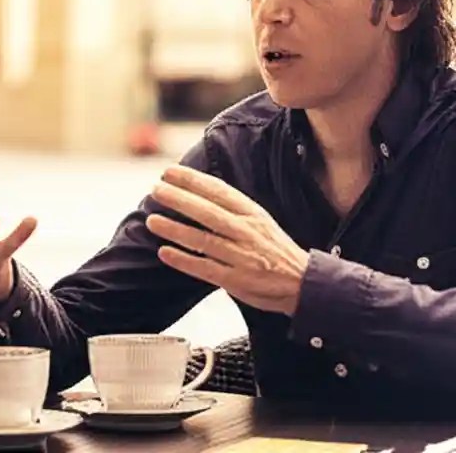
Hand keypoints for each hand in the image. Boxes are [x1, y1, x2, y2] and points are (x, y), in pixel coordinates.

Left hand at [144, 164, 309, 315]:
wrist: (303, 283)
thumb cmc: (274, 249)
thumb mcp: (260, 220)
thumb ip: (232, 210)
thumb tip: (197, 194)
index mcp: (252, 213)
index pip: (219, 191)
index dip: (193, 180)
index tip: (170, 172)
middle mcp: (246, 231)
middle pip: (208, 211)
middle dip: (179, 198)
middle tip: (156, 189)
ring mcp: (241, 256)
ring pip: (202, 239)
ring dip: (175, 229)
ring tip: (152, 220)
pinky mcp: (236, 279)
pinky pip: (204, 268)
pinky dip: (183, 260)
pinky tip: (164, 252)